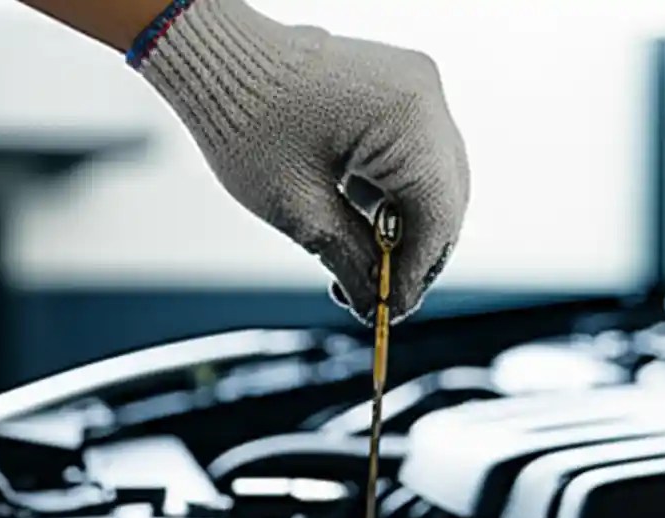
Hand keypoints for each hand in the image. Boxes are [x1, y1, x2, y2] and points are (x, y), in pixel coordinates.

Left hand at [136, 0, 469, 321]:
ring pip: (436, 179)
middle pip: (446, 197)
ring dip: (407, 226)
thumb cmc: (247, 121)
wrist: (218, 60)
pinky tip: (364, 224)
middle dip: (416, 252)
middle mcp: (425, 95)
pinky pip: (418, 155)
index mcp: (408, 117)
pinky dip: (397, 194)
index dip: (418, 270)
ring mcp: (416, 88)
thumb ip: (349, 259)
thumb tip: (377, 306)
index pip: (438, 213)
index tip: (394, 309)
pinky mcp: (400, 91)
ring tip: (365, 264)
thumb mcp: (297, 206)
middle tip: (381, 295)